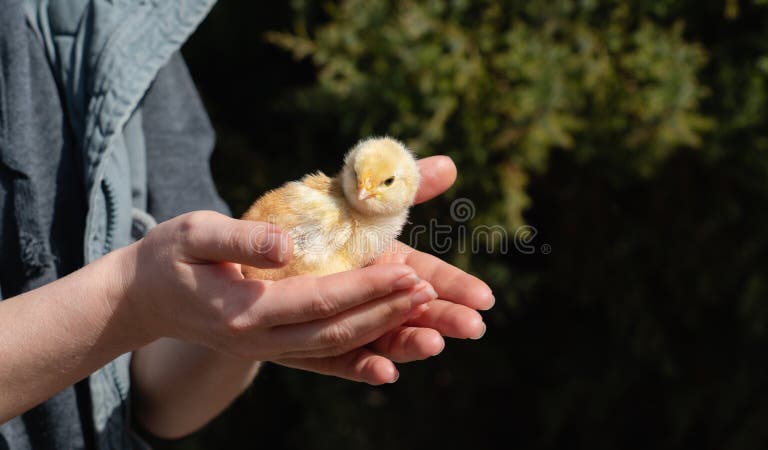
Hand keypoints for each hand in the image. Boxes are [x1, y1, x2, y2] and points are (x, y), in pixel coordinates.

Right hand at [122, 211, 438, 361]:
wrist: (143, 298)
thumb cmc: (169, 257)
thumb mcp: (194, 232)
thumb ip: (240, 237)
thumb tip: (289, 244)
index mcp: (244, 308)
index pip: (319, 300)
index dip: (367, 290)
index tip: (409, 274)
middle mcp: (259, 338)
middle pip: (336, 333)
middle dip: (387, 314)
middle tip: (431, 295)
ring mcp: (267, 350)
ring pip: (334, 351)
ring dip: (382, 337)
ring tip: (427, 321)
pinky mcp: (272, 350)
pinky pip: (320, 363)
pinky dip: (356, 366)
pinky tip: (391, 366)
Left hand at [274, 156, 493, 383]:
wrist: (228, 251)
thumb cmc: (291, 215)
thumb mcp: (346, 194)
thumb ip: (398, 185)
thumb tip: (449, 166)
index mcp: (378, 259)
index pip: (425, 274)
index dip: (454, 285)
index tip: (483, 297)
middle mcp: (363, 294)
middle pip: (409, 310)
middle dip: (442, 317)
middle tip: (474, 326)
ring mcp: (338, 320)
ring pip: (378, 336)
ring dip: (407, 342)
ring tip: (434, 344)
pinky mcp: (305, 344)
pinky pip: (336, 359)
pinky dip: (360, 366)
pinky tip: (385, 373)